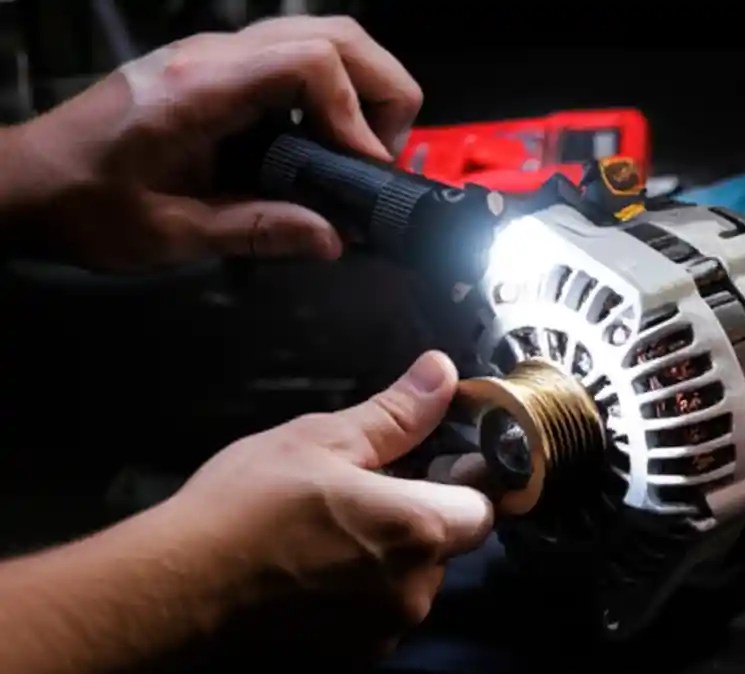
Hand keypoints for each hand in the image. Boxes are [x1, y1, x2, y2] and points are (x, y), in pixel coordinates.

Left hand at [2, 16, 420, 270]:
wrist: (30, 181)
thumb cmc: (86, 204)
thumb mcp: (172, 234)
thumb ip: (258, 231)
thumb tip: (334, 239)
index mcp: (201, 90)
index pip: (312, 62)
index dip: (358, 114)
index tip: (366, 170)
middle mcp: (214, 55)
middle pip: (335, 35)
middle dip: (382, 91)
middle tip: (380, 157)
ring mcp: (218, 55)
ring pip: (324, 37)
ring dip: (363, 87)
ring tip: (364, 150)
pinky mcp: (221, 69)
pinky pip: (298, 58)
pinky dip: (334, 93)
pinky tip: (327, 145)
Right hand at [154, 349, 491, 662]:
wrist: (180, 584)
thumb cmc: (251, 503)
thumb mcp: (324, 438)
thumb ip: (398, 413)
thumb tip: (442, 372)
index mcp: (420, 529)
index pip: (483, 505)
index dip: (463, 479)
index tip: (435, 460)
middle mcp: (414, 588)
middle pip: (449, 544)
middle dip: (421, 514)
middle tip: (367, 487)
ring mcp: (383, 628)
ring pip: (412, 579)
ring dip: (390, 553)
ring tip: (332, 525)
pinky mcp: (351, 653)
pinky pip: (379, 610)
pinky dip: (361, 587)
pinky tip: (316, 563)